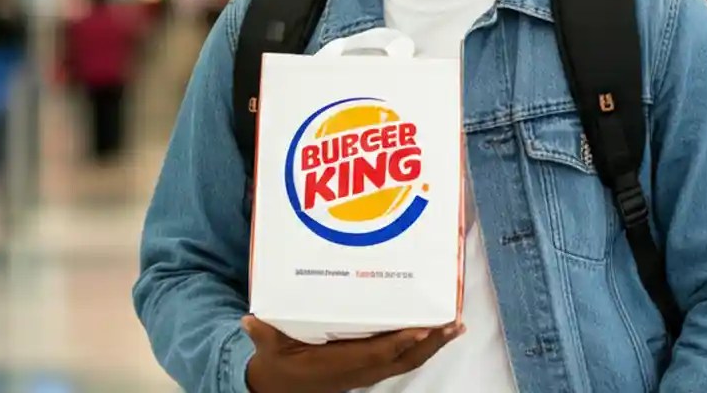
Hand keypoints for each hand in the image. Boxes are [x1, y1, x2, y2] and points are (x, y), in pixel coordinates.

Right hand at [242, 315, 464, 392]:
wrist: (282, 387)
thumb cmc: (278, 363)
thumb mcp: (270, 349)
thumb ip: (264, 335)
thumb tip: (249, 321)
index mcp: (339, 365)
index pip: (375, 355)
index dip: (398, 344)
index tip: (419, 330)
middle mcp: (359, 371)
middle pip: (402, 359)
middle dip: (429, 343)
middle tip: (454, 323)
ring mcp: (367, 372)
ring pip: (407, 361)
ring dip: (433, 345)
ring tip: (456, 326)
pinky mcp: (371, 369)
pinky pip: (402, 360)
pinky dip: (422, 347)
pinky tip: (436, 333)